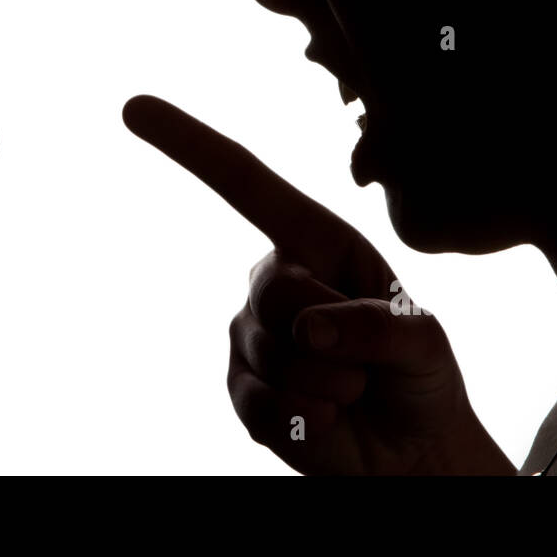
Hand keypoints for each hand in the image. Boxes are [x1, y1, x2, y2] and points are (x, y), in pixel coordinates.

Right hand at [123, 94, 514, 474]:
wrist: (409, 450)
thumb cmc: (420, 377)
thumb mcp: (424, 339)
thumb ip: (377, 325)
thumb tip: (308, 331)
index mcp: (316, 243)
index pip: (244, 185)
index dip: (189, 144)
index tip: (132, 106)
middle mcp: (274, 280)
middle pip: (277, 291)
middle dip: (335, 337)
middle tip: (366, 362)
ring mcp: (250, 336)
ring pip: (276, 355)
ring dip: (334, 385)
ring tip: (353, 390)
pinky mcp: (241, 391)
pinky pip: (262, 406)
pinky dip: (310, 423)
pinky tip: (327, 420)